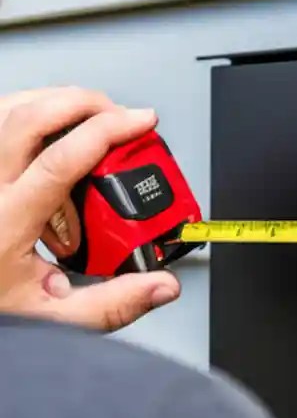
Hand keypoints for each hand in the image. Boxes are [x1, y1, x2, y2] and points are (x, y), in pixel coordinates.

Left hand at [0, 88, 180, 330]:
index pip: (60, 159)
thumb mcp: (51, 317)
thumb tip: (160, 285)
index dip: (107, 131)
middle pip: (31, 117)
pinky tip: (50, 124)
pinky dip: (28, 110)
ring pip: (8, 108)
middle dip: (86, 103)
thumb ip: (111, 304)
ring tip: (91, 112)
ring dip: (55, 100)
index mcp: (5, 222)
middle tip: (121, 113)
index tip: (141, 122)